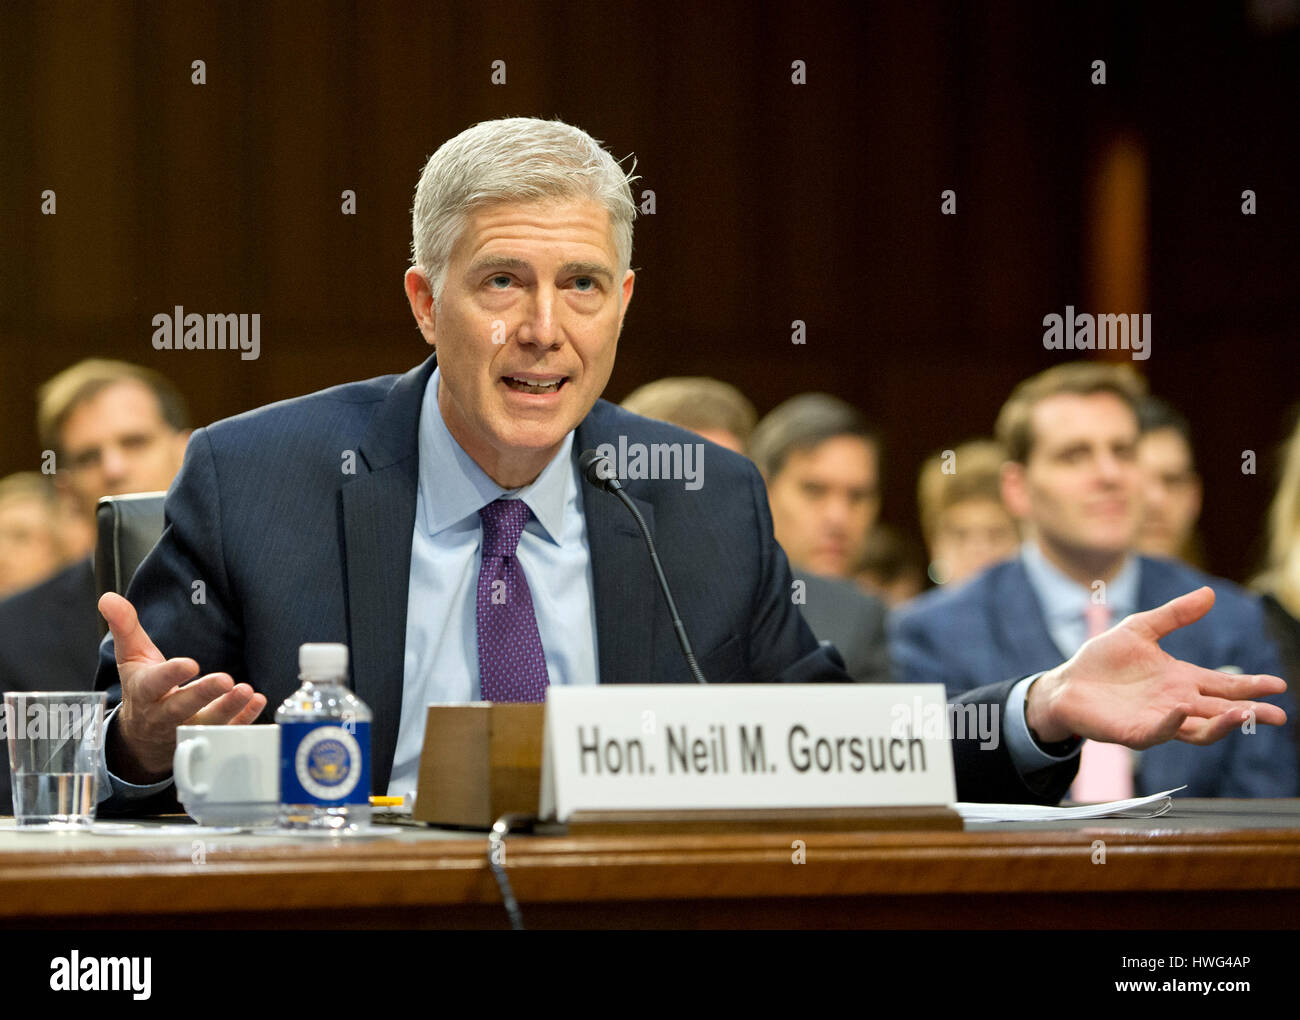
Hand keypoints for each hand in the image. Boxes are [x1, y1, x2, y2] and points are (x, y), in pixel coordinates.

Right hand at [99, 592, 266, 782]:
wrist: (144, 737)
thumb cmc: (142, 688)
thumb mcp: (131, 657)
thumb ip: (125, 627)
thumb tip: (108, 597)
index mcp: (145, 692)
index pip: (155, 684)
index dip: (171, 675)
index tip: (190, 664)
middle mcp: (164, 715)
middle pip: (182, 708)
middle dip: (203, 695)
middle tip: (226, 680)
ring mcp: (187, 729)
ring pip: (207, 722)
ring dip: (229, 708)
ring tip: (246, 691)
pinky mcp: (208, 736)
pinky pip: (228, 731)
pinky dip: (244, 718)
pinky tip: (257, 701)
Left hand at [1026, 586, 1287, 748]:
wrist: (1066, 683)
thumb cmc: (1103, 661)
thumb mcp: (1140, 629)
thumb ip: (1175, 615)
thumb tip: (1209, 593)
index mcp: (1182, 680)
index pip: (1224, 685)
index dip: (1251, 686)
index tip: (1278, 684)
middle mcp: (1177, 704)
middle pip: (1222, 711)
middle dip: (1250, 712)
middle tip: (1278, 714)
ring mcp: (1159, 720)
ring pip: (1200, 729)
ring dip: (1222, 723)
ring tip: (1242, 714)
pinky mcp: (1136, 732)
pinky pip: (1160, 732)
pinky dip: (1174, 722)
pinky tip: (1185, 708)